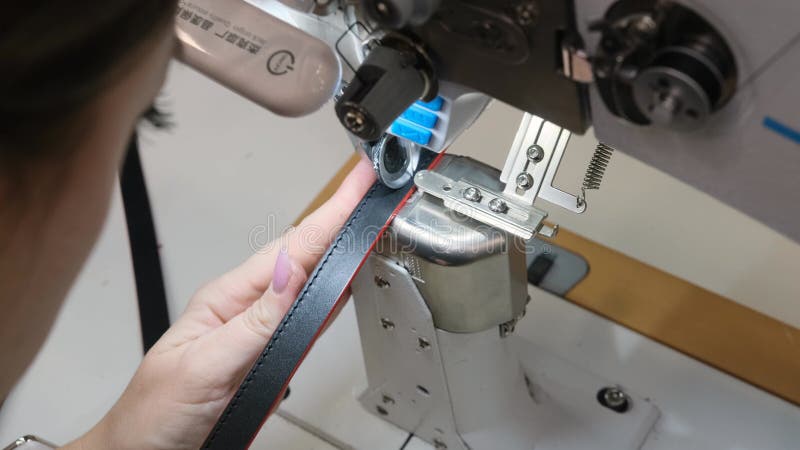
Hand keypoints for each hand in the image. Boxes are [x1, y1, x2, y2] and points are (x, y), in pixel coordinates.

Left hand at [64, 158, 374, 449]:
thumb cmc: (156, 412)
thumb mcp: (204, 365)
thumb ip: (254, 321)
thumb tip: (291, 272)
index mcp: (228, 298)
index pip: (289, 249)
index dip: (329, 215)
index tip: (358, 185)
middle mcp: (248, 309)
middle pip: (304, 255)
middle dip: (340, 219)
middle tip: (372, 191)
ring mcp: (262, 331)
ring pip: (309, 282)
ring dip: (340, 250)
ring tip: (366, 221)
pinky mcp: (272, 356)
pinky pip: (310, 318)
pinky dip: (334, 294)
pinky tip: (345, 279)